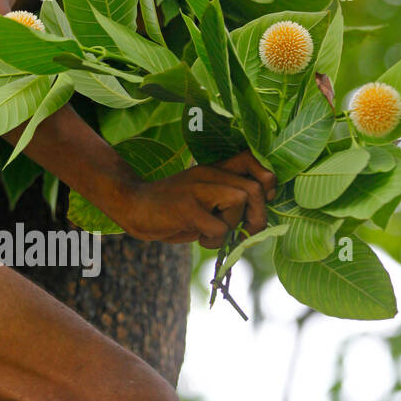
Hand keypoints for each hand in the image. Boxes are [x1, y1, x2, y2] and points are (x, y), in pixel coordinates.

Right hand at [121, 150, 277, 246]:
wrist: (133, 207)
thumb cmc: (172, 210)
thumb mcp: (204, 200)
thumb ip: (229, 202)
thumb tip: (261, 222)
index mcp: (215, 169)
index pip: (253, 159)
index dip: (267, 181)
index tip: (261, 203)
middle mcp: (209, 173)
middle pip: (255, 187)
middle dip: (259, 216)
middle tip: (246, 232)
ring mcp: (197, 188)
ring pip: (240, 200)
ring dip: (234, 226)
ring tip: (215, 234)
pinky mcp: (186, 207)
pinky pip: (219, 227)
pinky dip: (214, 241)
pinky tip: (200, 238)